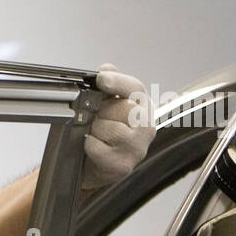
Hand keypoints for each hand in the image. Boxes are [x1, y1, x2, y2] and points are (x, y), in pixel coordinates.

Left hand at [82, 63, 154, 189]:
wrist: (94, 168)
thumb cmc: (103, 136)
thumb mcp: (107, 107)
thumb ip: (109, 86)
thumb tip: (107, 68)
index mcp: (144, 108)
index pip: (135, 89)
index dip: (118, 82)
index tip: (102, 78)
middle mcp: (146, 128)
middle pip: (120, 108)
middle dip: (101, 111)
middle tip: (95, 119)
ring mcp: (137, 148)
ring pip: (107, 127)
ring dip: (94, 129)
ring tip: (95, 135)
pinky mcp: (122, 165)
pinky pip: (96, 146)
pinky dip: (88, 145)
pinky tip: (91, 148)